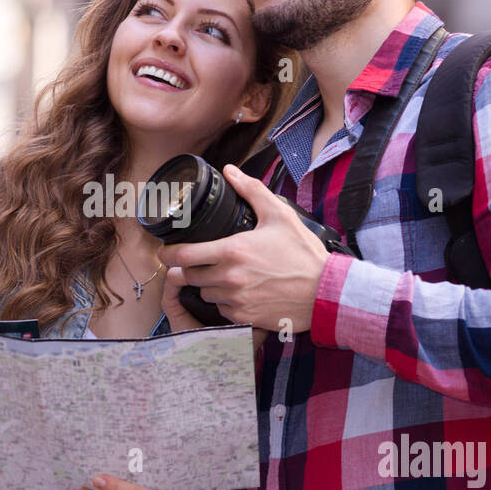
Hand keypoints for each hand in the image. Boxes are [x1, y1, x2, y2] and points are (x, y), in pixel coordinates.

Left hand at [157, 164, 329, 332]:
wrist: (325, 292)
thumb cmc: (304, 254)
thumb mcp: (280, 215)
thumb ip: (252, 190)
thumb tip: (230, 171)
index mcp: (232, 251)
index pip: (183, 255)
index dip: (169, 253)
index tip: (166, 251)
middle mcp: (229, 278)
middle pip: (190, 276)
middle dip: (190, 268)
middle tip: (199, 261)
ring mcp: (236, 300)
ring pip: (206, 293)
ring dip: (209, 285)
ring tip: (226, 276)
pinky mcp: (244, 318)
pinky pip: (222, 310)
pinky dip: (226, 302)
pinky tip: (240, 292)